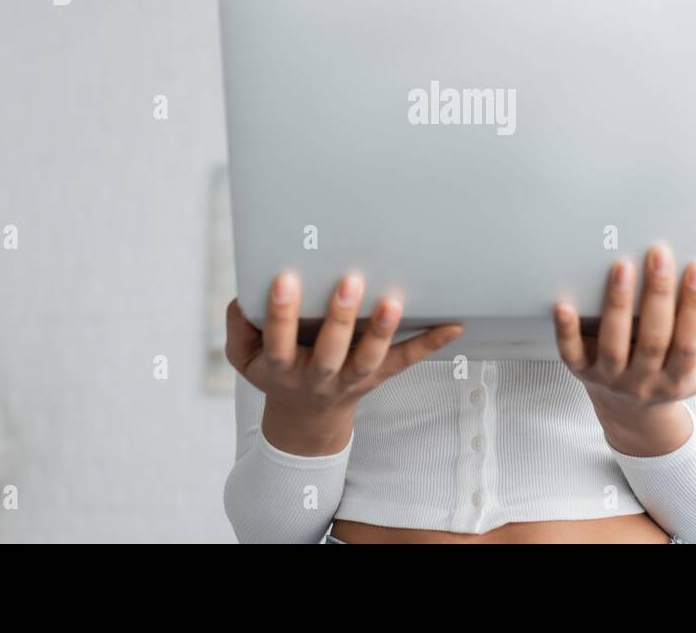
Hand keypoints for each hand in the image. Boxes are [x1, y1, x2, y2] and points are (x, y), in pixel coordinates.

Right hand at [224, 270, 464, 453]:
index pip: (278, 341)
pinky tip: (455, 324)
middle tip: (349, 281)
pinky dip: (432, 343)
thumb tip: (246, 291)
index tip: (286, 278)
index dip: (282, 313)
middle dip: (339, 318)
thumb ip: (240, 325)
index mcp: (280, 368)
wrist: (306, 417)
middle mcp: (317, 377)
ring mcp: (352, 379)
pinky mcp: (379, 376)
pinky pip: (407, 361)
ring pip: (369, 359)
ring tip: (393, 302)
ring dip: (382, 331)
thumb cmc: (274, 370)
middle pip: (329, 352)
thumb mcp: (244, 356)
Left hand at [551, 243, 695, 416]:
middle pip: (653, 340)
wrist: (630, 412)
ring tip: (622, 266)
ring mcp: (611, 378)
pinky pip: (571, 354)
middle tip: (659, 253)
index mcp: (680, 379)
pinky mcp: (581, 372)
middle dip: (659, 296)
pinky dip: (566, 331)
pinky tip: (563, 304)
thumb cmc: (674, 375)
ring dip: (618, 305)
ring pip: (615, 345)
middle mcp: (645, 382)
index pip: (690, 343)